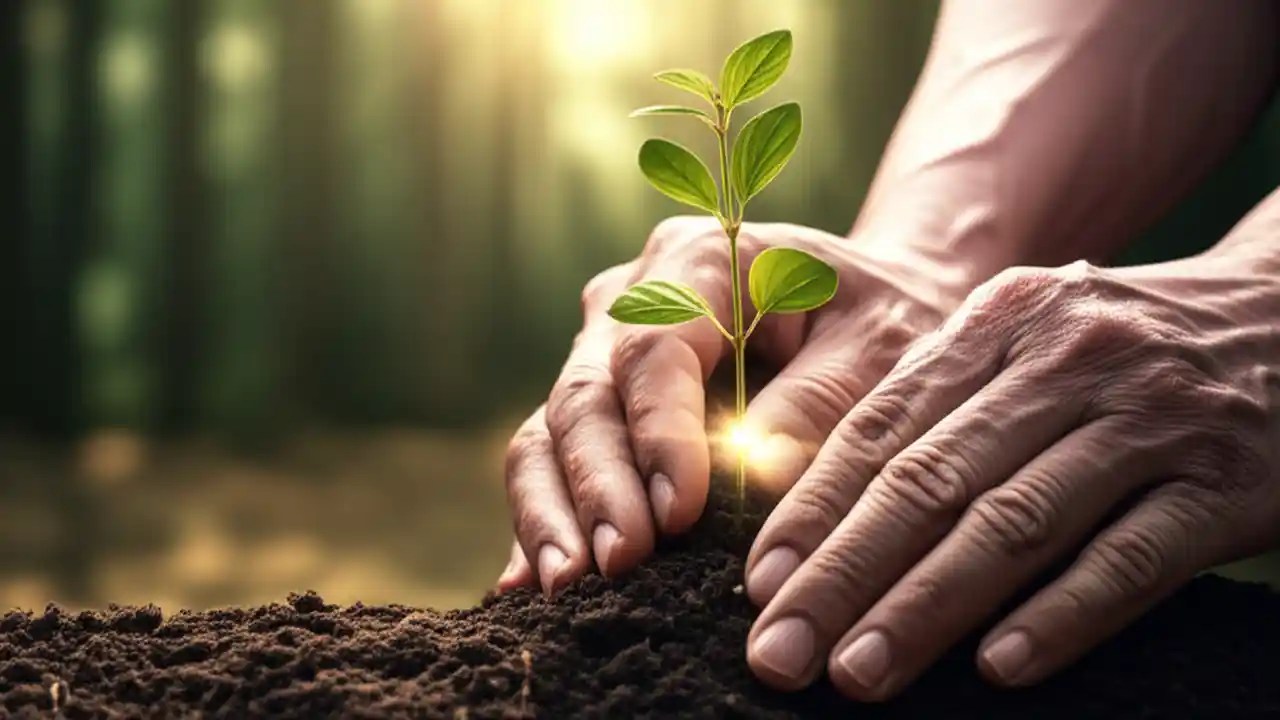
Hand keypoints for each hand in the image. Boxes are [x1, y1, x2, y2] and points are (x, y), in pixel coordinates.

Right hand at [497, 216, 966, 595]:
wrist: (874, 313)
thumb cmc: (884, 321)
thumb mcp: (881, 346)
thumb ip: (819, 401)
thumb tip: (752, 476)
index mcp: (698, 262)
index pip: (655, 347)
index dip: (658, 431)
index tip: (680, 512)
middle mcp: (629, 304)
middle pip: (586, 394)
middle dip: (597, 484)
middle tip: (618, 562)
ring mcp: (604, 360)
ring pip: (549, 433)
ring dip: (554, 512)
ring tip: (566, 588)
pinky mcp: (602, 417)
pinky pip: (552, 467)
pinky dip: (544, 523)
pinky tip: (532, 587)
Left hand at [745, 257, 1279, 698]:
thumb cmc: (1127, 348)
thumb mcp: (1029, 343)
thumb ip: (942, 405)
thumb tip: (826, 515)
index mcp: (998, 323)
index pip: (882, 428)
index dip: (814, 512)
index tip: (760, 585)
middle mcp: (1064, 359)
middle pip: (930, 481)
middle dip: (843, 575)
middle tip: (781, 652)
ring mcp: (1148, 419)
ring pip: (1014, 523)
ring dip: (926, 606)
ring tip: (859, 672)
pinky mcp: (1225, 482)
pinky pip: (1129, 559)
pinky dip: (1061, 615)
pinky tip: (1000, 665)